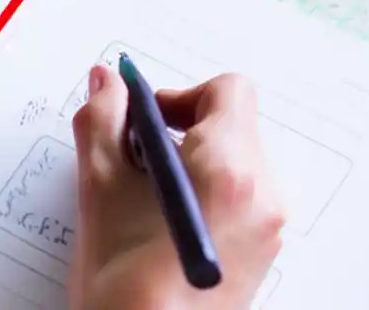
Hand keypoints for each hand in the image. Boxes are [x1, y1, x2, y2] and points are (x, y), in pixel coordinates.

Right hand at [69, 67, 283, 309]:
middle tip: (134, 159)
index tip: (142, 119)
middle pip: (234, 126)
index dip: (179, 94)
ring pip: (236, 164)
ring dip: (192, 165)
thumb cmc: (123, 285)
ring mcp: (268, 230)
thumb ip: (103, 121)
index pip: (227, 91)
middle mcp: (263, 195)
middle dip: (183, 131)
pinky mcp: (261, 256)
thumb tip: (107, 83)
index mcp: (231, 169)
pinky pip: (241, 201)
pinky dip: (206, 197)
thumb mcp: (100, 189)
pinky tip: (163, 227)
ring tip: (145, 199)